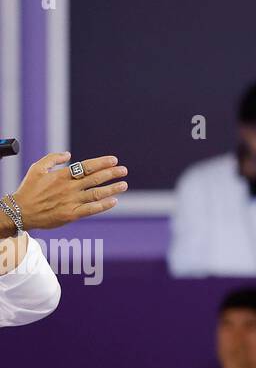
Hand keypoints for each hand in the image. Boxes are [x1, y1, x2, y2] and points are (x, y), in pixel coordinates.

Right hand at [10, 152, 126, 229]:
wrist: (19, 212)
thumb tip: (69, 153)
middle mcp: (69, 188)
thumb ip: (53, 158)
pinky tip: (114, 201)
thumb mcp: (37, 168)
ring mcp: (71, 201)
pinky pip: (91, 209)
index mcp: (62, 175)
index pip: (87, 166)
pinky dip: (103, 205)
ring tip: (124, 185)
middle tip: (124, 170)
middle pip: (95, 178)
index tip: (114, 160)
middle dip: (112, 173)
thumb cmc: (28, 189)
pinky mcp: (70, 214)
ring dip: (112, 189)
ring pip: (96, 193)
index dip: (102, 163)